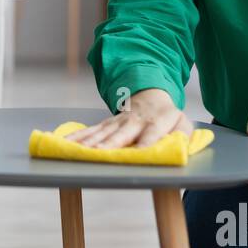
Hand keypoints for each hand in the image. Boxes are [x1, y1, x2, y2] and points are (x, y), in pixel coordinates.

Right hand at [63, 88, 195, 148]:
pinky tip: (64, 143)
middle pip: (120, 134)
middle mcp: (133, 121)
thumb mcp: (182, 124)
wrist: (150, 94)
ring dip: (87, 141)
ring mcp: (116, 122)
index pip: (150, 135)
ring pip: (100, 132)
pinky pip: (89, 131)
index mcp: (155, 122)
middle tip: (96, 152)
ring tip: (75, 150)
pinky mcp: (105, 124)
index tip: (138, 153)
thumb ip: (183, 137)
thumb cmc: (167, 116)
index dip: (144, 144)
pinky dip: (76, 137)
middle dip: (108, 144)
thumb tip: (178, 149)